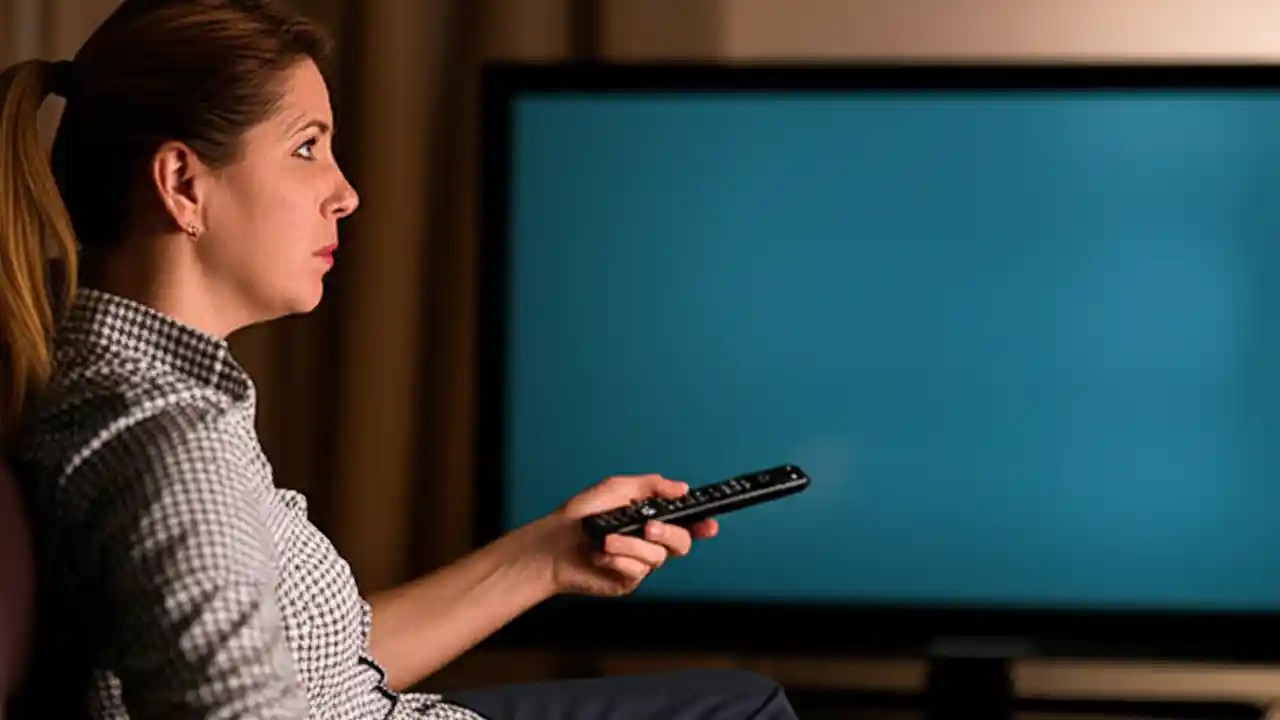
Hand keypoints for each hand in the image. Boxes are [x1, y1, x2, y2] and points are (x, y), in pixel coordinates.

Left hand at [529, 473, 718, 597]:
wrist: (553, 544)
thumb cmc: (580, 515)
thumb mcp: (616, 488)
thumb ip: (651, 486)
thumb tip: (682, 488)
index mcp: (651, 518)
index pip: (685, 522)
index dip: (702, 525)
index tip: (709, 524)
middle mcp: (649, 542)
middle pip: (681, 543)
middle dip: (668, 533)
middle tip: (647, 527)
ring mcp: (639, 564)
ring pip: (657, 557)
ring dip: (630, 546)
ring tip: (606, 540)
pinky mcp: (627, 581)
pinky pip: (636, 571)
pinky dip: (618, 560)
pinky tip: (600, 555)